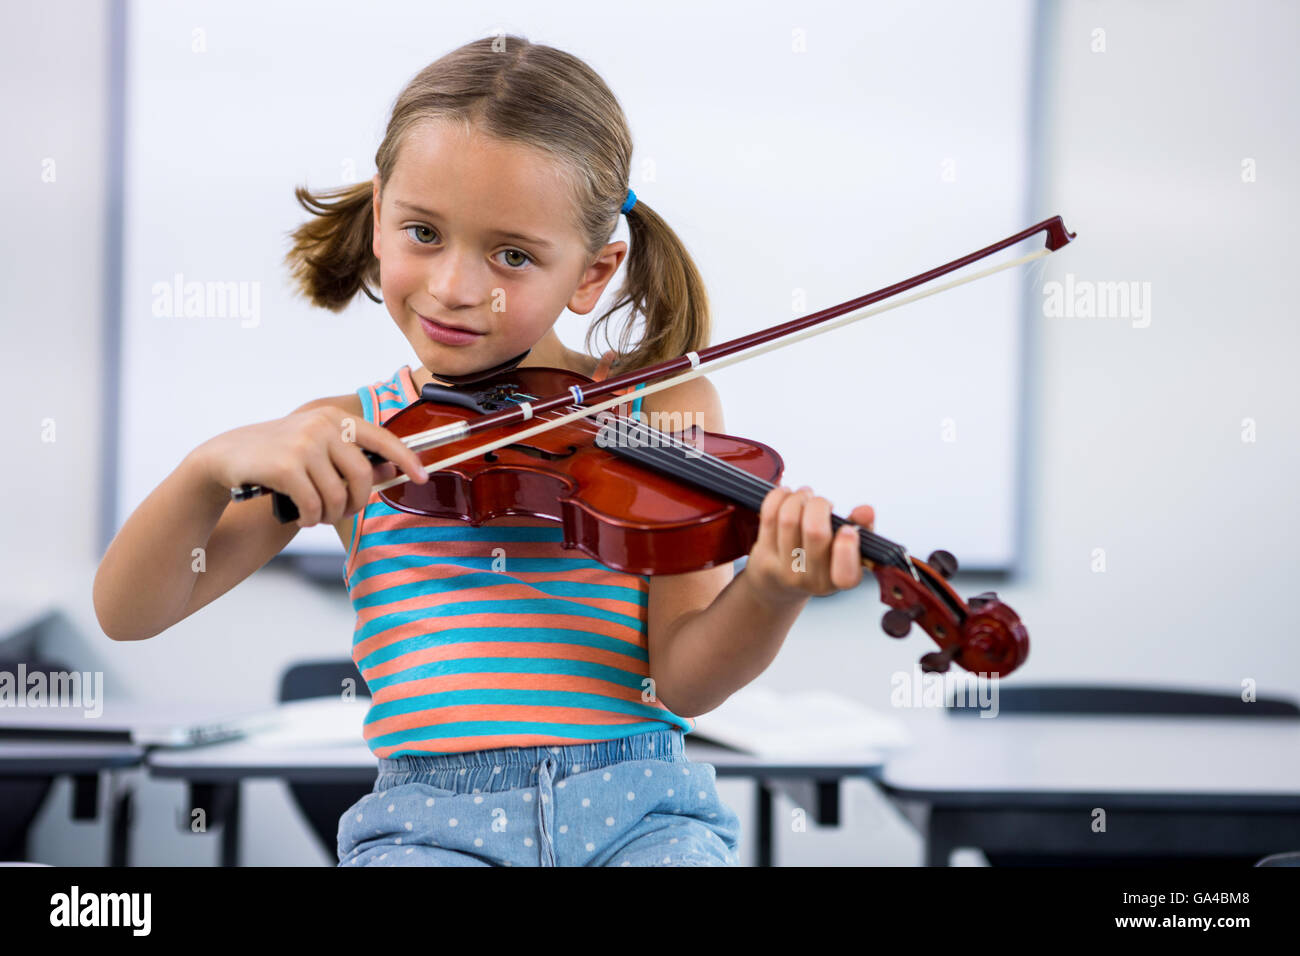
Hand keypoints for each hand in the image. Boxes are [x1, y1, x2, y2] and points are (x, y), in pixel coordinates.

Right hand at [195, 404, 428, 527]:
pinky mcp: (285, 466)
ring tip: (314, 515)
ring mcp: (303, 443)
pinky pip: (313, 505)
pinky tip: (301, 516)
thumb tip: (391, 472)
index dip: (406, 458)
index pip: (382, 438)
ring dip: (327, 515)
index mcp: (334, 419)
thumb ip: (352, 459)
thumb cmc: (279, 456)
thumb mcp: (317, 450)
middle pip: (361, 477)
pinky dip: (309, 519)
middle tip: (340, 513)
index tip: (422, 477)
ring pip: (337, 496)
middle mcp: (322, 426)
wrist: (226, 457)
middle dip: (354, 504)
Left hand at [742, 485, 874, 605]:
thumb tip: (866, 511)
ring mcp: (784, 568)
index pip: (845, 574)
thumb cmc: (821, 559)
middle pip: (815, 531)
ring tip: (805, 496)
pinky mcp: (763, 555)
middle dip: (820, 504)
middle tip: (822, 502)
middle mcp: (811, 579)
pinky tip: (788, 495)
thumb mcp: (848, 550)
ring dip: (799, 498)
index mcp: (838, 580)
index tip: (848, 529)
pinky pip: (769, 515)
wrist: (779, 585)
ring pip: (789, 518)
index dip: (847, 548)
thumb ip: (863, 529)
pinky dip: (780, 496)